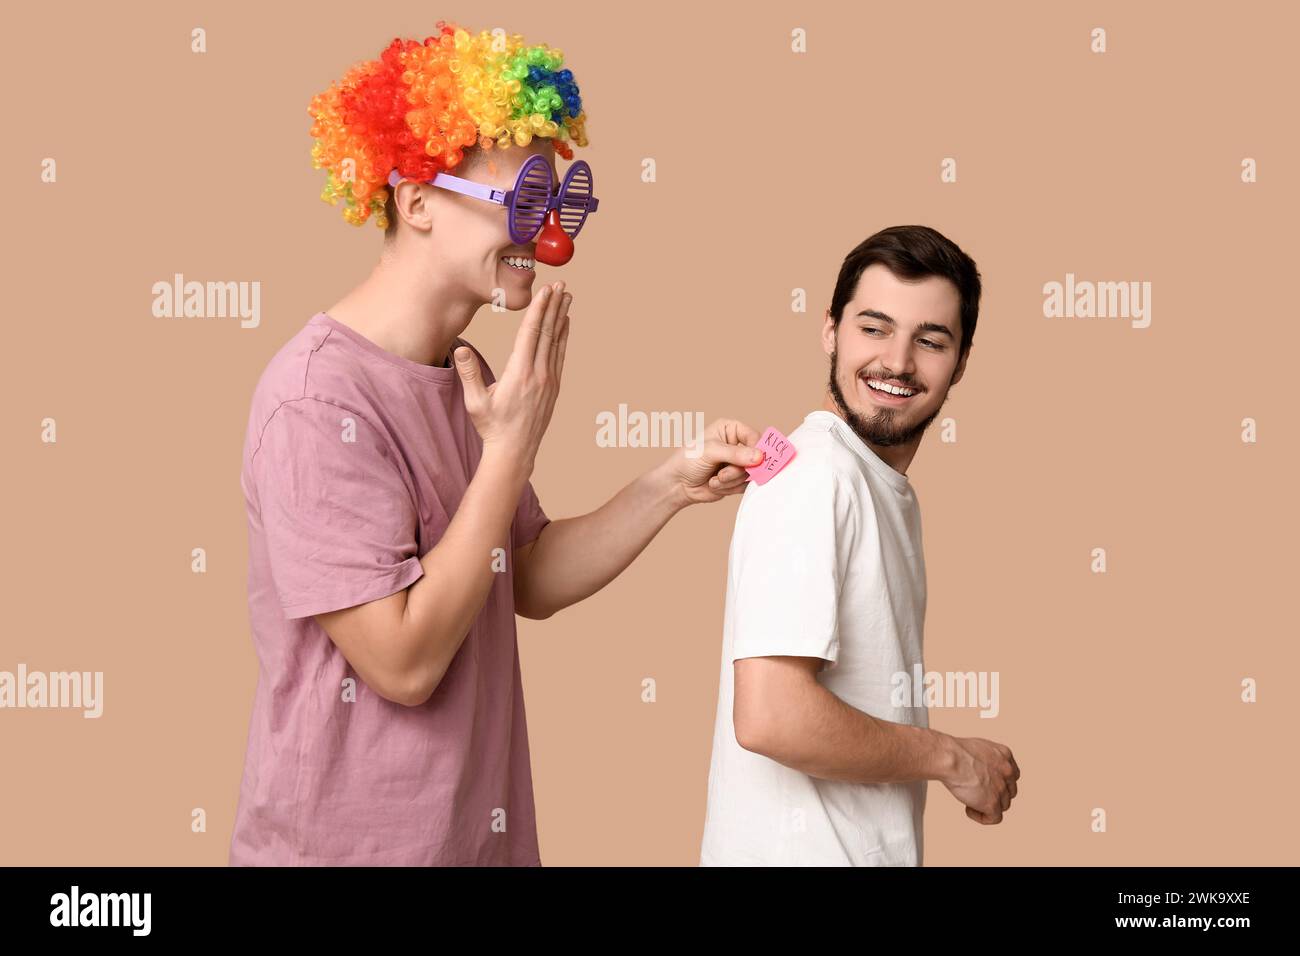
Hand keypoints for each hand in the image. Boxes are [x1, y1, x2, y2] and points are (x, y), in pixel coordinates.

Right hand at [455, 281, 570, 472]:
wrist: (515, 452)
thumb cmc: (492, 427)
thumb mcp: (475, 402)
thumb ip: (468, 374)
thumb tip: (460, 350)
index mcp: (520, 374)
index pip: (531, 334)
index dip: (539, 310)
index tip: (546, 291)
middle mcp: (539, 375)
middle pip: (548, 333)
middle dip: (554, 306)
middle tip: (561, 284)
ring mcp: (549, 381)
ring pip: (557, 342)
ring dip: (561, 317)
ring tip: (566, 297)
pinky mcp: (554, 387)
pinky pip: (560, 355)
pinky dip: (563, 337)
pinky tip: (565, 325)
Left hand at [660, 418, 763, 505]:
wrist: (677, 484)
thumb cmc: (688, 461)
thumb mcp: (710, 452)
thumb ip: (735, 454)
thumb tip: (759, 457)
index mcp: (730, 429)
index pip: (754, 436)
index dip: (758, 450)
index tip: (755, 462)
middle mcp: (736, 445)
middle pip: (756, 458)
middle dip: (738, 469)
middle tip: (723, 473)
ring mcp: (737, 463)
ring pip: (750, 474)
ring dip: (731, 480)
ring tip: (714, 478)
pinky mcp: (736, 479)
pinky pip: (744, 486)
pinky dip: (730, 488)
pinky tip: (715, 484)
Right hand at [941, 736, 1019, 824]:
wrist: (949, 758)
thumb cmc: (953, 751)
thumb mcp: (977, 749)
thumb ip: (985, 760)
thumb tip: (979, 772)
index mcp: (1005, 755)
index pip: (1012, 775)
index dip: (1000, 783)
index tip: (987, 784)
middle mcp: (1008, 772)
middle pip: (1009, 792)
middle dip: (994, 794)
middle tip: (976, 793)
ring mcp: (1001, 788)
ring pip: (1002, 806)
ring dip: (986, 805)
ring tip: (969, 800)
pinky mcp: (992, 803)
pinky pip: (994, 818)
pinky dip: (981, 817)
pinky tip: (968, 809)